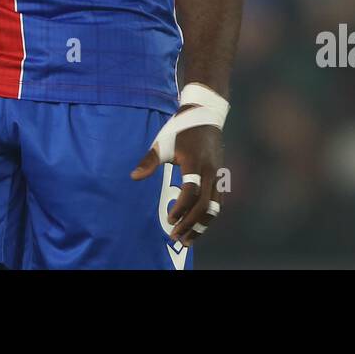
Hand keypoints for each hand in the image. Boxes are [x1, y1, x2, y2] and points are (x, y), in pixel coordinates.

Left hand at [131, 117, 223, 246]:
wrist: (204, 114)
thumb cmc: (180, 129)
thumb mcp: (163, 143)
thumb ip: (150, 162)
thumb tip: (134, 177)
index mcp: (195, 162)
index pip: (191, 192)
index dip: (181, 209)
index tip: (169, 220)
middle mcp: (210, 171)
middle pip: (204, 205)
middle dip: (190, 224)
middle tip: (176, 237)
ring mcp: (217, 173)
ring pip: (215, 207)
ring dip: (202, 225)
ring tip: (189, 239)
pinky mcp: (220, 175)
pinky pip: (218, 201)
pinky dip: (209, 215)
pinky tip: (199, 224)